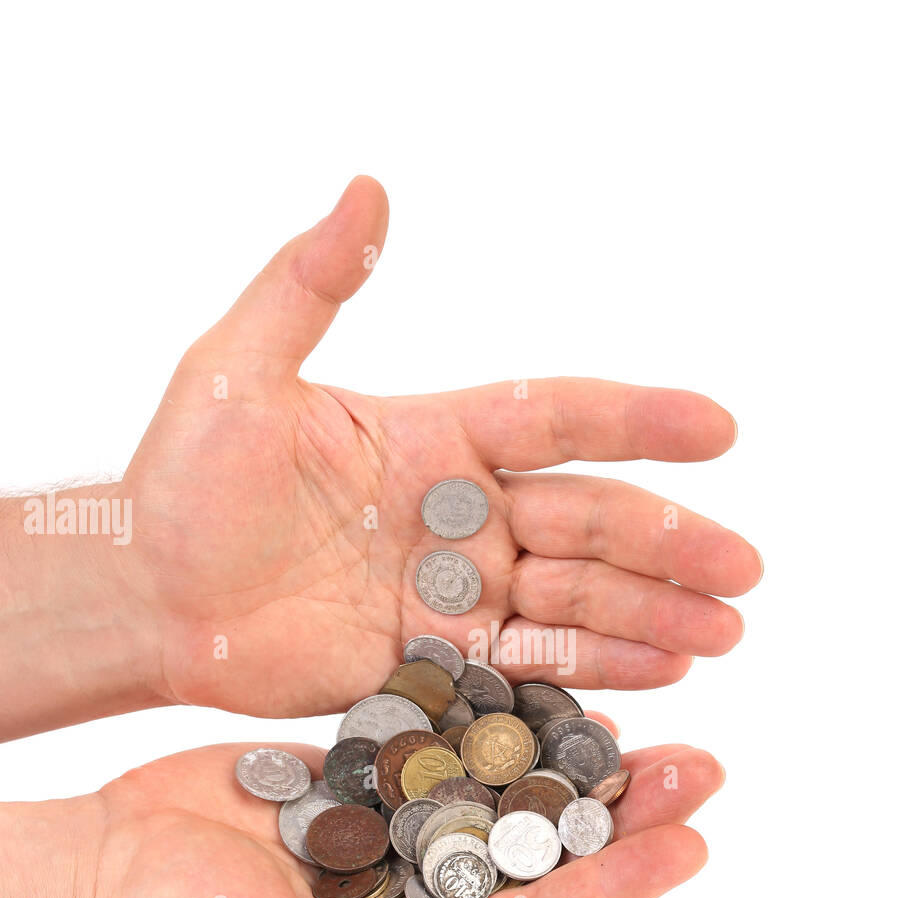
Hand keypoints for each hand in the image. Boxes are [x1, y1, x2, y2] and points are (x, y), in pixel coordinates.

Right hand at [0, 737, 722, 897]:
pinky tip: (555, 687)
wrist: (104, 869)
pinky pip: (449, 744)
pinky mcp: (369, 776)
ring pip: (506, 793)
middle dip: (624, 814)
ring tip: (653, 723)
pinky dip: (501, 719)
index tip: (690, 843)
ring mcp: (400, 830)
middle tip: (702, 767)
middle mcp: (423, 893)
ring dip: (577, 762)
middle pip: (542, 851)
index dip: (614, 882)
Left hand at [112, 176, 759, 716]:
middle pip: (587, 520)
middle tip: (742, 567)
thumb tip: (369, 187)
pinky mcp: (437, 658)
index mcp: (433, 437)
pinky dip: (596, 668)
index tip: (717, 428)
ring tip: (725, 630)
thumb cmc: (185, 479)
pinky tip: (663, 672)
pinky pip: (530, 663)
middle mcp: (461, 513)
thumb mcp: (240, 368)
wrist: (151, 596)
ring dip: (653, 613)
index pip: (555, 418)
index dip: (636, 422)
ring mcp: (454, 589)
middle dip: (667, 541)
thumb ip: (308, 283)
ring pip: (574, 598)